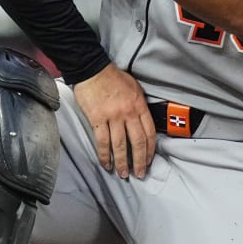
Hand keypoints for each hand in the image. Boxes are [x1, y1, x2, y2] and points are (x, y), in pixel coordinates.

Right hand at [70, 63, 155, 178]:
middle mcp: (128, 113)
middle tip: (139, 174)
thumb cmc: (113, 77)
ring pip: (119, 145)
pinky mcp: (97, 119)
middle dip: (139, 161)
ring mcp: (112, 117)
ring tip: (123, 174)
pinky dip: (105, 155)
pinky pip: (102, 142)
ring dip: (122, 162)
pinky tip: (106, 164)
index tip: (148, 160)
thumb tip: (143, 122)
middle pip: (137, 142)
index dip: (150, 150)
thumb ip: (140, 105)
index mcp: (139, 106)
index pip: (149, 132)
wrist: (92, 69)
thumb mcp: (135, 87)